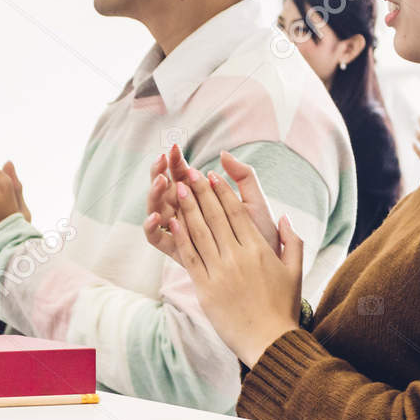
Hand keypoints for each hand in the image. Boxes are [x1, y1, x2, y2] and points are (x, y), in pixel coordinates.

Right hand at [144, 146, 277, 260]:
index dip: (176, 161)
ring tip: (161, 181)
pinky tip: (158, 216)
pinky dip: (151, 227)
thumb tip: (223, 153)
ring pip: (156, 210)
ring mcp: (181, 234)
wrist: (268, 271)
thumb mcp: (255, 203)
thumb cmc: (263, 236)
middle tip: (161, 161)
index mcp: (204, 200)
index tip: (175, 148)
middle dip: (159, 172)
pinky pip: (156, 240)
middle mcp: (188, 215)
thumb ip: (243, 177)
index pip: (182, 175)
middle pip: (164, 190)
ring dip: (154, 195)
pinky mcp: (178, 253)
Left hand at [159, 160, 302, 366]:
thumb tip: (283, 215)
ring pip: (200, 233)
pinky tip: (174, 221)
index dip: (223, 192)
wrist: (270, 341)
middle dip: (201, 192)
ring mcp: (220, 272)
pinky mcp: (206, 289)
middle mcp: (238, 257)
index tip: (212, 175)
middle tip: (189, 173)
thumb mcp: (295, 271)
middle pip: (215, 217)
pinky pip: (191, 257)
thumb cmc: (283, 307)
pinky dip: (182, 238)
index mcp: (259, 250)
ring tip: (177, 188)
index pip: (237, 213)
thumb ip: (292, 240)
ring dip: (187, 208)